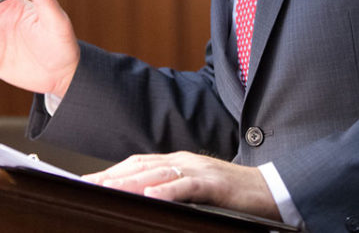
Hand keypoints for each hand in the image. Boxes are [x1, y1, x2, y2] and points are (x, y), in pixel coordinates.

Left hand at [84, 151, 281, 219]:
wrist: (271, 190)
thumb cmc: (232, 194)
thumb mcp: (195, 188)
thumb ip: (171, 188)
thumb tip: (142, 198)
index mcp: (178, 160)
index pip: (137, 163)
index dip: (111, 171)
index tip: (88, 181)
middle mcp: (185, 160)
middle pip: (141, 165)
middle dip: (112, 175)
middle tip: (87, 185)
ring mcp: (199, 169)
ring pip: (158, 173)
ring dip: (130, 181)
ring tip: (107, 189)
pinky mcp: (214, 183)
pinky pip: (187, 185)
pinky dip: (168, 190)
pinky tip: (151, 196)